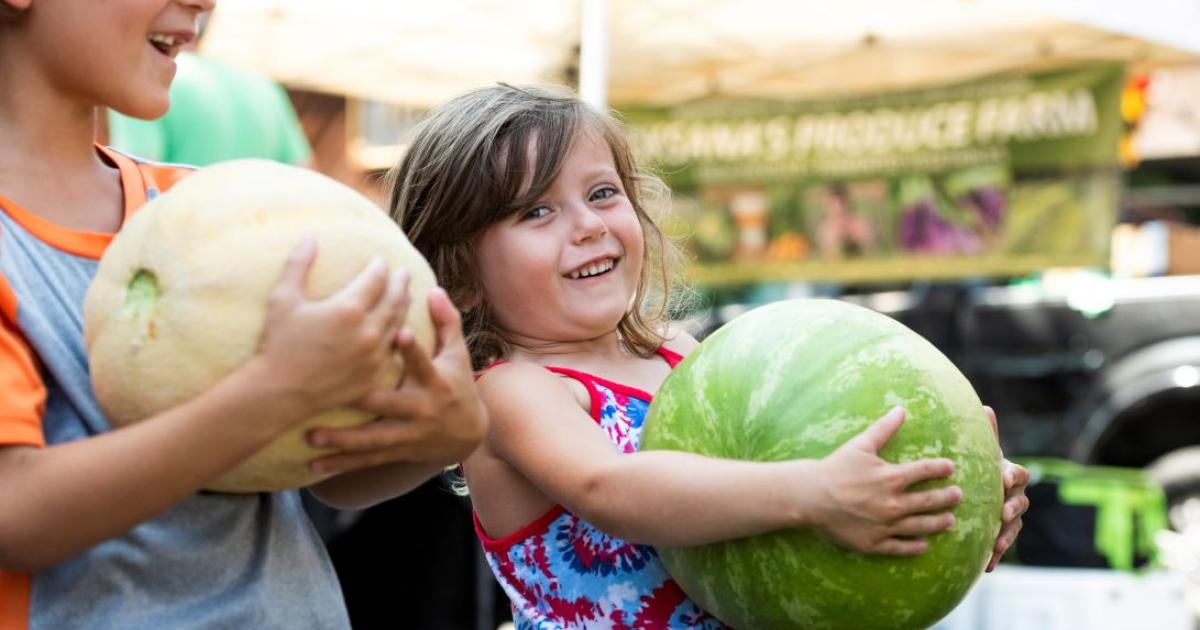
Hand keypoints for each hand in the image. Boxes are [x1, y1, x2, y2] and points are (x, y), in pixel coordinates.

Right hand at [257, 239, 410, 415]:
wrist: (279, 392)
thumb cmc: (278, 343)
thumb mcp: (283, 298)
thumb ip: (298, 265)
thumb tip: (310, 237)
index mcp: (348, 309)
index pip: (375, 279)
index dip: (380, 266)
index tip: (381, 259)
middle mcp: (368, 331)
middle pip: (394, 300)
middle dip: (400, 283)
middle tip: (404, 272)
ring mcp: (374, 356)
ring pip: (398, 325)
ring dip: (403, 307)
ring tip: (405, 295)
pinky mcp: (373, 375)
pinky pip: (393, 351)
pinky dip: (398, 335)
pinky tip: (398, 330)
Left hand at [306, 288, 487, 474]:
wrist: (468, 435)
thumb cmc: (457, 383)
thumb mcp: (458, 354)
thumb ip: (446, 322)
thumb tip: (433, 289)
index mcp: (435, 382)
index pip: (423, 362)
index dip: (413, 349)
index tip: (398, 332)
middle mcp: (422, 410)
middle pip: (389, 404)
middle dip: (362, 400)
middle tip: (333, 392)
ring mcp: (408, 434)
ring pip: (373, 439)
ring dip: (342, 440)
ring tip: (312, 437)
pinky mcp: (397, 451)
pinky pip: (367, 460)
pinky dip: (342, 464)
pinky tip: (315, 466)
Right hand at [809, 406, 962, 555]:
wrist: (809, 496)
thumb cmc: (835, 468)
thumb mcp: (860, 445)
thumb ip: (884, 429)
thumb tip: (901, 409)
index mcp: (892, 478)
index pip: (925, 472)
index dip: (941, 468)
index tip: (950, 468)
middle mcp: (893, 504)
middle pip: (929, 501)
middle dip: (947, 498)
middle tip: (958, 496)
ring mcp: (884, 526)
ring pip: (920, 526)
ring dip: (938, 523)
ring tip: (950, 521)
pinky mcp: (873, 543)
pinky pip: (899, 548)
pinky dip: (914, 547)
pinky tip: (923, 545)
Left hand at [983, 406, 1029, 571]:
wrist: (980, 491)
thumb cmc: (980, 468)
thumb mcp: (981, 454)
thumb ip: (985, 435)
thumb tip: (985, 406)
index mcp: (1010, 475)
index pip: (1018, 475)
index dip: (1013, 475)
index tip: (1004, 476)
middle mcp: (1015, 497)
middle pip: (1020, 503)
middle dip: (1011, 508)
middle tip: (1002, 512)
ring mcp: (1010, 518)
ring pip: (1013, 527)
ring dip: (1006, 535)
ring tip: (996, 543)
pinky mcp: (1002, 535)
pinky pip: (1003, 547)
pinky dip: (997, 555)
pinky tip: (988, 565)